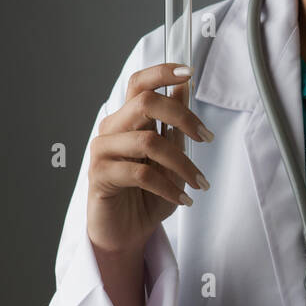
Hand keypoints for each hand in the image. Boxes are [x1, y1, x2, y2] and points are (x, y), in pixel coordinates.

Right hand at [87, 63, 211, 254]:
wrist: (125, 233)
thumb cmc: (147, 196)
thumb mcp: (170, 157)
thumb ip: (174, 124)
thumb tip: (184, 85)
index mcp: (128, 119)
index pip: (140, 83)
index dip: (162, 73)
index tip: (188, 73)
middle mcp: (112, 129)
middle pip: (145, 102)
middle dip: (183, 117)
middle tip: (206, 138)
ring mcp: (103, 150)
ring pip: (148, 141)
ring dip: (182, 164)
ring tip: (199, 182)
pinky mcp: (100, 175)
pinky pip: (140, 174)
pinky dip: (168, 187)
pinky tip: (183, 200)